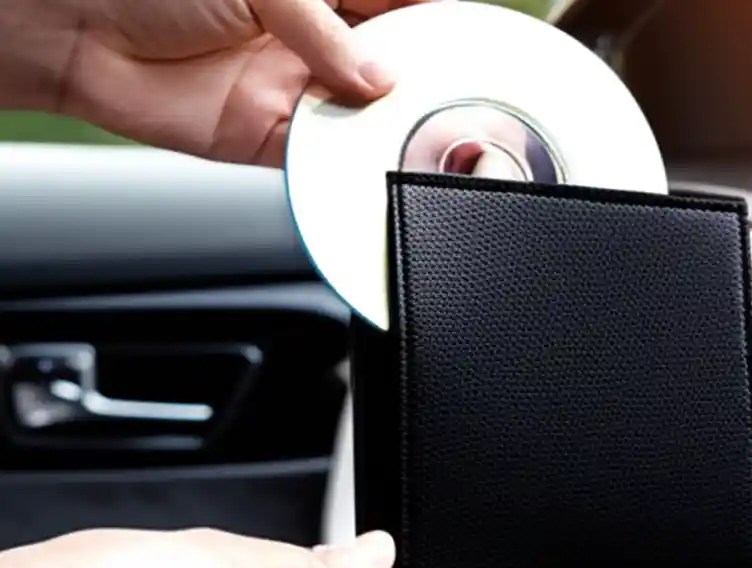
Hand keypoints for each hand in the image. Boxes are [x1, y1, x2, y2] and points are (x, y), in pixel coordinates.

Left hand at [0, 0, 433, 164]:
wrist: (67, 29)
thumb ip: (327, 31)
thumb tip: (379, 79)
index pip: (400, 0)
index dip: (438, 17)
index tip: (475, 37)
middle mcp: (313, 34)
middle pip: (395, 56)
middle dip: (428, 71)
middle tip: (457, 88)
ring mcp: (294, 85)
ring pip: (367, 109)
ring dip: (393, 120)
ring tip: (423, 126)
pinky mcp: (269, 136)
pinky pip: (325, 153)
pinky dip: (350, 159)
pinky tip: (372, 154)